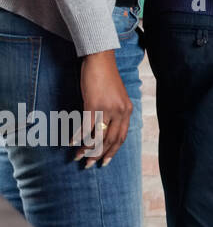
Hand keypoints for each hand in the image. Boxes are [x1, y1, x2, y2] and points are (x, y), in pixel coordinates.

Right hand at [76, 50, 131, 166]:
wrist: (101, 61)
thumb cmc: (107, 79)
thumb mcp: (117, 97)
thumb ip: (115, 113)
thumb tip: (106, 129)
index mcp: (127, 111)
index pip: (122, 137)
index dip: (113, 151)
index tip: (105, 162)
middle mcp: (120, 111)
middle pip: (111, 140)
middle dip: (99, 154)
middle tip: (89, 165)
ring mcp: (107, 109)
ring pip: (98, 135)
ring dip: (87, 148)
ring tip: (78, 157)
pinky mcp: (94, 105)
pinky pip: (86, 126)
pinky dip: (78, 136)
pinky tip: (71, 143)